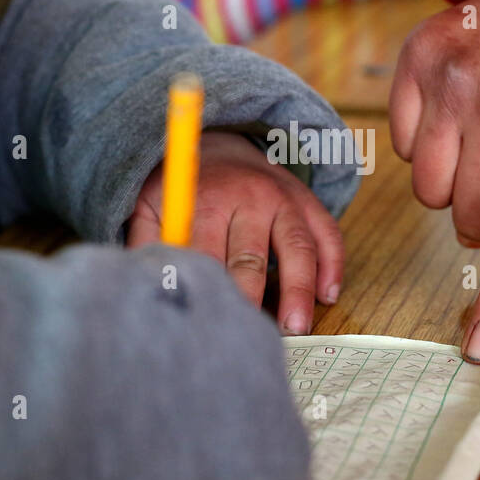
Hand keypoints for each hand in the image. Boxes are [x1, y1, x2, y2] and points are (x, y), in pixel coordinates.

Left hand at [126, 130, 344, 334]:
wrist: (219, 141)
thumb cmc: (185, 188)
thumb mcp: (152, 204)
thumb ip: (148, 242)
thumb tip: (146, 286)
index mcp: (208, 200)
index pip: (208, 256)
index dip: (208, 294)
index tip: (206, 327)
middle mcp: (250, 197)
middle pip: (252, 257)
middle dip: (251, 301)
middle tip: (249, 338)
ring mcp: (283, 198)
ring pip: (298, 247)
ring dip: (299, 290)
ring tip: (296, 328)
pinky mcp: (306, 201)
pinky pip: (328, 233)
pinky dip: (333, 265)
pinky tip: (328, 296)